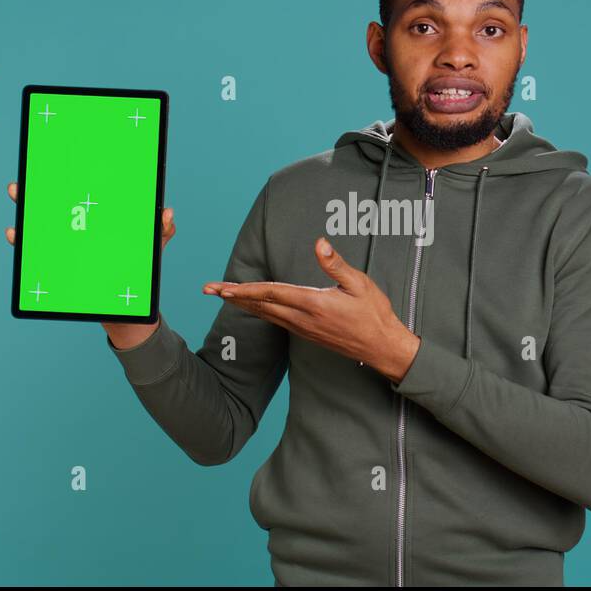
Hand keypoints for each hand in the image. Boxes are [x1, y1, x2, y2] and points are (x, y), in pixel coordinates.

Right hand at [5, 181, 167, 349]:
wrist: (128, 308)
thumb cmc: (136, 271)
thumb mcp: (151, 249)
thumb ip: (161, 231)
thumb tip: (167, 213)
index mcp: (99, 220)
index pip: (79, 194)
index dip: (67, 177)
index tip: (56, 160)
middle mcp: (77, 230)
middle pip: (53, 205)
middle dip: (35, 190)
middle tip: (21, 183)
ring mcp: (66, 248)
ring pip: (40, 227)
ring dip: (25, 213)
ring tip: (17, 198)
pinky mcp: (59, 268)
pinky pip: (37, 256)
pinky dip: (24, 245)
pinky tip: (17, 236)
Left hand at [203, 237, 419, 383]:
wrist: (381, 347)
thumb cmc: (374, 314)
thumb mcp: (359, 284)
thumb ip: (336, 264)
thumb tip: (319, 243)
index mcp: (313, 304)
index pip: (271, 293)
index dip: (245, 289)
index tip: (223, 287)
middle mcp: (303, 319)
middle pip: (260, 305)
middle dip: (233, 297)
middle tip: (208, 290)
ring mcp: (303, 329)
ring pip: (265, 315)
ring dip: (243, 304)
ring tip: (224, 295)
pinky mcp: (307, 334)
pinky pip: (275, 321)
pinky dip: (259, 311)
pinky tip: (253, 307)